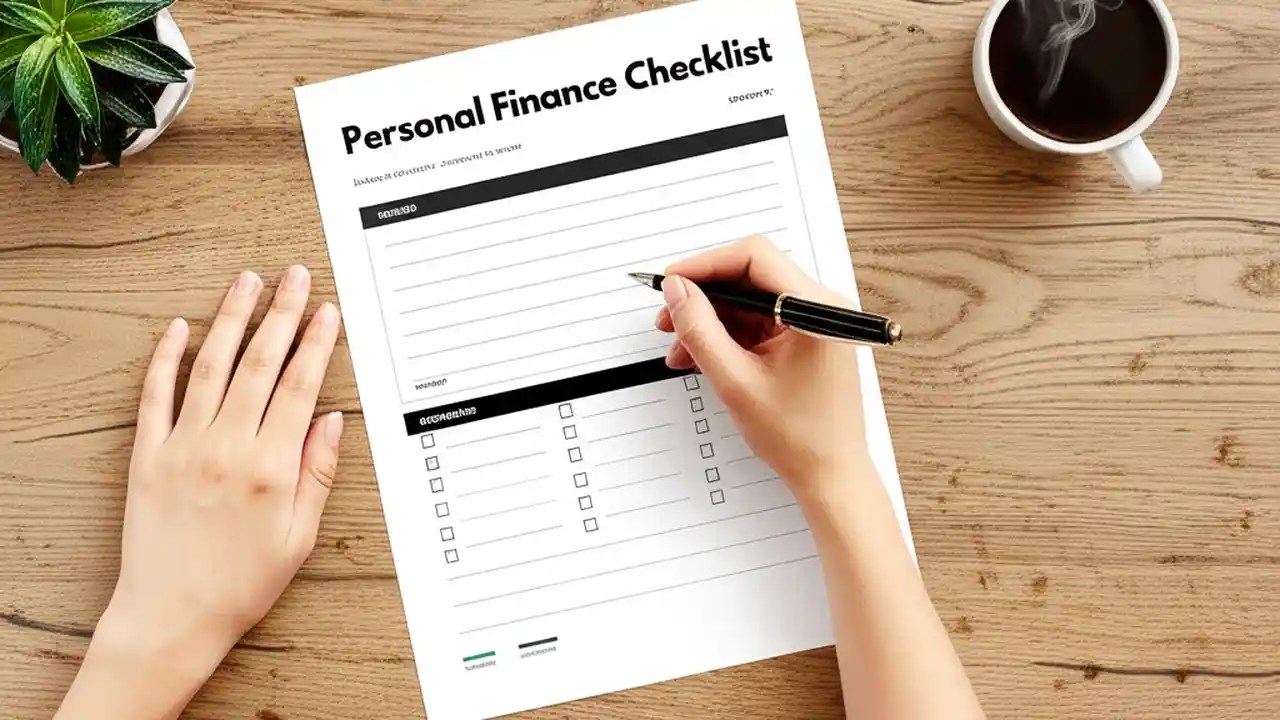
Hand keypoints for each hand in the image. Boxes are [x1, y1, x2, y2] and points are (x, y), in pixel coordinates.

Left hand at [57, 266, 342, 719]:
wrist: (172, 616)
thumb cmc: (241, 583)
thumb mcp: (299, 535)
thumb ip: (317, 473)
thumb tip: (330, 420)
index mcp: (271, 467)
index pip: (300, 386)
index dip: (316, 343)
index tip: (326, 312)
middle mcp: (227, 447)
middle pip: (260, 364)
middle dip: (280, 314)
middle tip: (293, 277)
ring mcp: (183, 447)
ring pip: (212, 366)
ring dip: (231, 319)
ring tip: (246, 283)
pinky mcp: (147, 456)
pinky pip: (156, 395)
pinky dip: (166, 358)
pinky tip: (180, 329)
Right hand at [657, 237, 868, 499]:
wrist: (830, 475)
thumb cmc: (801, 437)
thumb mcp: (735, 381)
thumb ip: (700, 330)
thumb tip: (678, 292)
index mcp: (816, 309)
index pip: (754, 257)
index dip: (706, 264)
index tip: (673, 281)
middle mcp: (821, 308)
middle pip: (750, 277)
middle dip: (704, 297)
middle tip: (669, 317)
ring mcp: (814, 324)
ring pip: (750, 302)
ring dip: (712, 321)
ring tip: (680, 346)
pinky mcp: (805, 340)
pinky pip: (759, 324)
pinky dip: (728, 336)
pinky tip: (701, 355)